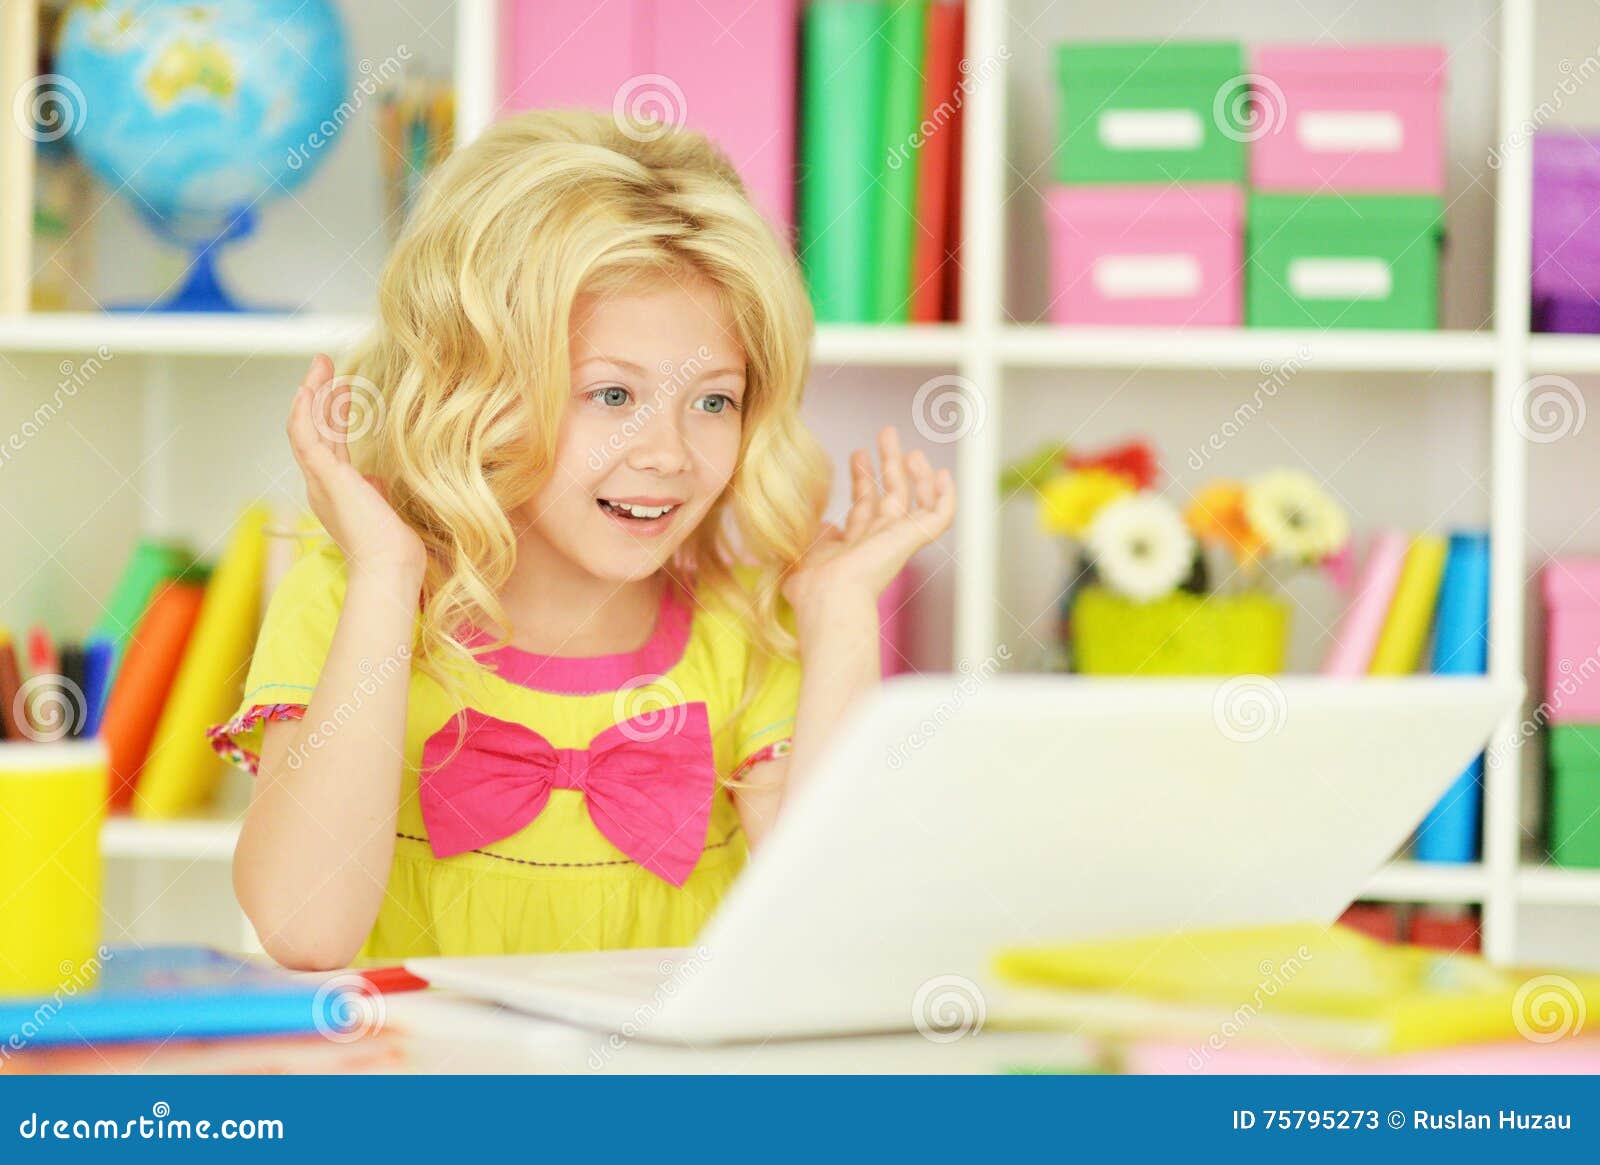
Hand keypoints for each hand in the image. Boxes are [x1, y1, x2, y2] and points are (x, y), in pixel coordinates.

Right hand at [288, 354, 423, 577]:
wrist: (391, 569)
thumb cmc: (394, 550)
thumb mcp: (384, 511)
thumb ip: (374, 491)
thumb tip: (375, 479)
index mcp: (336, 492)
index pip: (330, 444)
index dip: (333, 414)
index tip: (342, 389)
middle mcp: (322, 485)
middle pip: (314, 429)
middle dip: (319, 395)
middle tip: (325, 365)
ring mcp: (320, 481)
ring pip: (307, 427)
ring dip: (312, 393)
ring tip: (321, 364)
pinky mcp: (326, 478)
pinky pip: (305, 438)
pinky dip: (305, 412)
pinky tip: (310, 388)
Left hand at [782, 425, 954, 626]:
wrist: (829, 595)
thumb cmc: (810, 583)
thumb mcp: (801, 551)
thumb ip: (810, 535)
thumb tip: (819, 523)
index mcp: (854, 546)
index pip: (865, 506)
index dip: (863, 478)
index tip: (857, 452)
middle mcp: (879, 542)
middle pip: (892, 495)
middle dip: (889, 462)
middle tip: (886, 432)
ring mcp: (898, 540)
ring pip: (918, 501)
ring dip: (915, 472)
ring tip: (908, 445)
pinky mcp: (913, 538)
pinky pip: (940, 517)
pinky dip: (946, 496)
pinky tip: (942, 473)